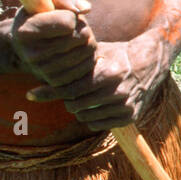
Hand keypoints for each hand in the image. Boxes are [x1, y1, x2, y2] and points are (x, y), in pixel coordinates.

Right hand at [11, 0, 97, 91]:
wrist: (28, 42)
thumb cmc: (42, 12)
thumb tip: (85, 9)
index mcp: (24, 31)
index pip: (68, 23)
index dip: (71, 15)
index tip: (61, 15)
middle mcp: (30, 55)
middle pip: (81, 37)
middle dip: (83, 27)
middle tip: (72, 26)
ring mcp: (43, 71)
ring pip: (87, 51)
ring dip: (88, 41)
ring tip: (74, 37)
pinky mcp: (56, 82)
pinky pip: (87, 67)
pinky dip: (88, 56)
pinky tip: (76, 50)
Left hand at [27, 33, 166, 129]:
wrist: (150, 62)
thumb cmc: (115, 55)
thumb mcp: (93, 55)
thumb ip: (66, 71)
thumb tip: (30, 91)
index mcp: (109, 74)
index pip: (70, 90)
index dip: (52, 91)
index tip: (33, 93)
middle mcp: (118, 92)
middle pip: (75, 106)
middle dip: (67, 99)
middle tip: (68, 92)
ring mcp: (126, 106)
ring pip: (85, 118)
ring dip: (79, 109)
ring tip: (83, 97)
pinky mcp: (131, 117)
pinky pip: (98, 125)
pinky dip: (92, 117)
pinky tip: (95, 105)